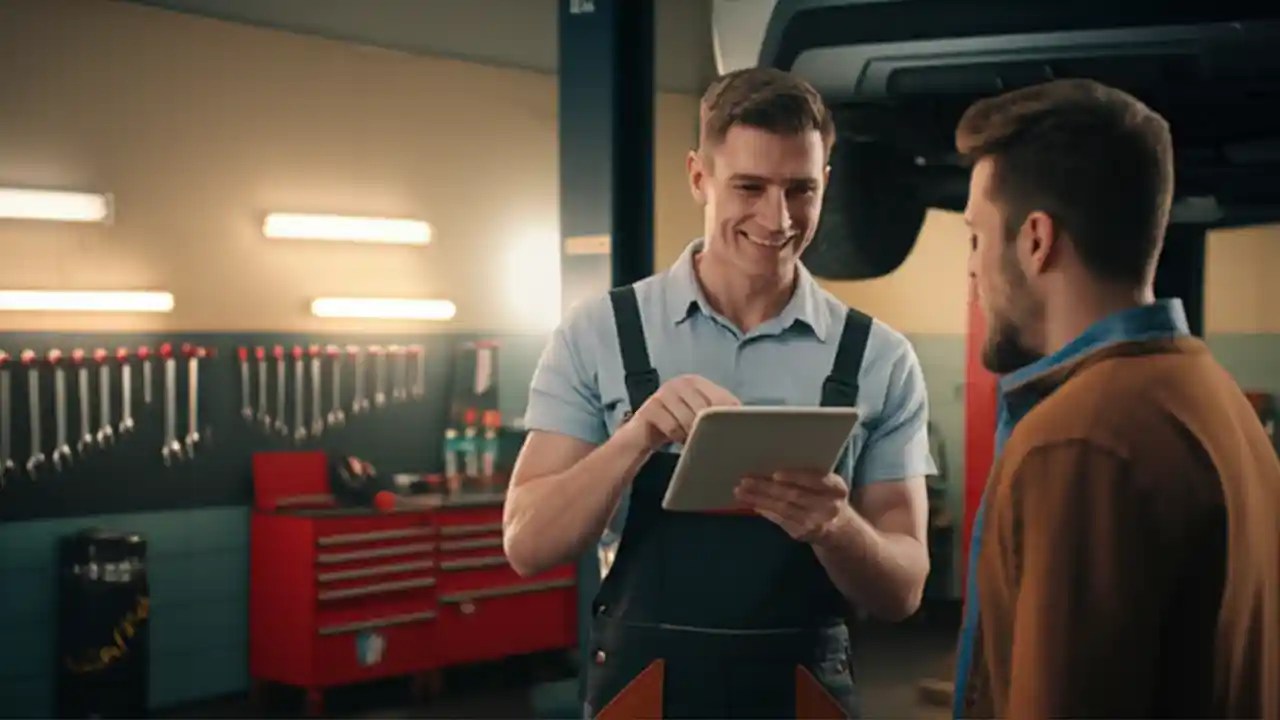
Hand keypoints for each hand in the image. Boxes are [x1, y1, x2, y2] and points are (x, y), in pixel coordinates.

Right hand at [618, 374, 739, 450]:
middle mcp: (680, 383)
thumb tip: (742, 422)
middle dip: (709, 429)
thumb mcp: (697, 416)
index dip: (729, 417)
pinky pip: (672, 427)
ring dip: (693, 436)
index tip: (733, 432)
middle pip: (706, 410)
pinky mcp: (649, 408)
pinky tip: (677, 440)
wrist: (641, 434)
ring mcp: (663, 393)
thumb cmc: (675, 425)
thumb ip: (716, 414)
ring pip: (689, 419)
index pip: (722, 398)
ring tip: (692, 442)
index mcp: (696, 381)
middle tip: (711, 442)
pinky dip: (677, 438)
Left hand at [734, 471, 851, 543]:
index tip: (775, 474)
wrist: (841, 532)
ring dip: (759, 500)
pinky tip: (751, 504)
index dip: (796, 477)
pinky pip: (779, 520)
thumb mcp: (828, 486)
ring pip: (783, 509)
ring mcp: (815, 523)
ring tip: (740, 492)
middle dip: (767, 487)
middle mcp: (828, 506)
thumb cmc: (828, 499)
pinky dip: (764, 511)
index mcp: (836, 488)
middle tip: (745, 480)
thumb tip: (772, 471)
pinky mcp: (802, 534)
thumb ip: (809, 477)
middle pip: (794, 495)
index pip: (816, 480)